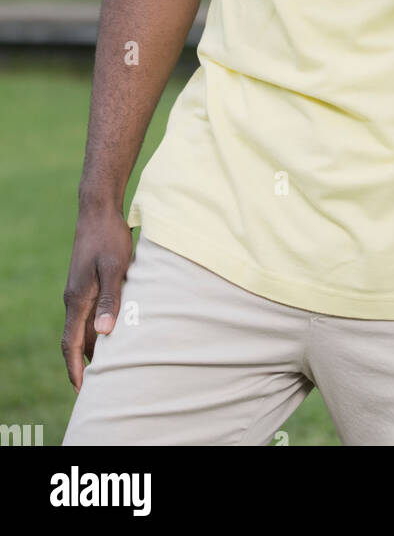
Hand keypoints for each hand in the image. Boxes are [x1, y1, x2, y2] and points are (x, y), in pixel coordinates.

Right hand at [61, 204, 132, 391]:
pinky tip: (113, 333)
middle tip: (99, 387)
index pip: (70, 344)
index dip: (75, 369)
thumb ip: (111, 300)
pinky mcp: (88, 282)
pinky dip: (98, 328)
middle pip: (76, 340)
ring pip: (83, 327)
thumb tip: (103, 334)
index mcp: (77, 299)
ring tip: (109, 367)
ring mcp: (80, 290)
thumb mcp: (115, 268)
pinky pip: (90, 313)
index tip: (82, 391)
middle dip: (85, 364)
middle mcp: (74, 298)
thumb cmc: (109, 238)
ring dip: (93, 346)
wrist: (98, 210)